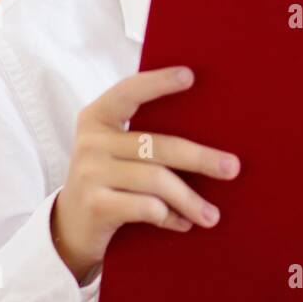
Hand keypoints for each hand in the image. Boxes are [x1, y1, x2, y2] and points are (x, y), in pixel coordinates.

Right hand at [50, 66, 240, 283]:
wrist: (70, 225)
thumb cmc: (109, 179)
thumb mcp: (117, 150)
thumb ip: (146, 137)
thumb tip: (212, 135)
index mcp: (98, 117)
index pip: (129, 92)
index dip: (158, 83)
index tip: (190, 75)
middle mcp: (91, 141)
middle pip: (157, 145)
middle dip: (200, 158)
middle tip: (232, 168)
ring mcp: (89, 173)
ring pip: (156, 181)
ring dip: (190, 200)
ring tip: (213, 215)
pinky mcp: (95, 206)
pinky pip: (146, 208)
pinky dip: (170, 217)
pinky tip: (184, 223)